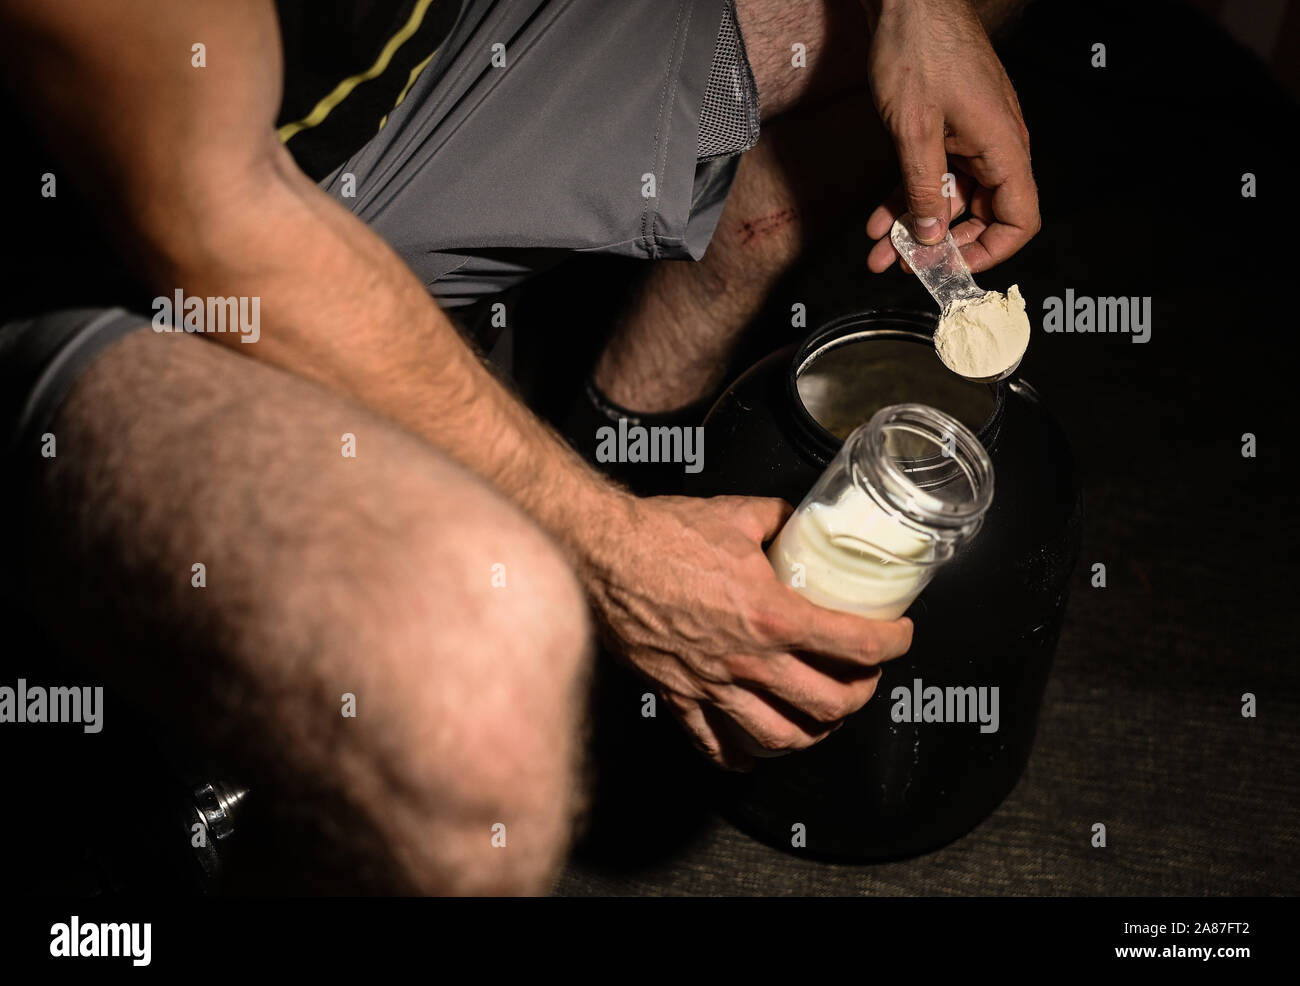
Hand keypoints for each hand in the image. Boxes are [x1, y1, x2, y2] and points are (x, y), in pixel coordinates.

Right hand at [578, 494, 912, 769]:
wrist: (602, 554)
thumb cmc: (661, 535)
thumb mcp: (739, 515)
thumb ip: (779, 521)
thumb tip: (798, 521)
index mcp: (772, 615)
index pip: (856, 645)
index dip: (892, 644)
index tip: (900, 636)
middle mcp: (748, 660)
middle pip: (829, 704)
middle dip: (861, 695)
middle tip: (865, 679)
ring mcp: (713, 685)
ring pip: (779, 737)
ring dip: (812, 733)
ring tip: (821, 719)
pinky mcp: (678, 696)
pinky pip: (715, 745)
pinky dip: (741, 757)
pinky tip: (754, 752)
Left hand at [862, 0, 1038, 273]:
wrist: (906, 1)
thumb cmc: (919, 52)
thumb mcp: (914, 132)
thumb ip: (923, 190)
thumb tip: (932, 236)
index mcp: (1003, 147)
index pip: (1019, 219)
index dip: (991, 252)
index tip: (953, 268)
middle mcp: (995, 146)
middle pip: (980, 215)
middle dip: (940, 246)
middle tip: (905, 266)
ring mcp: (971, 138)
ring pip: (947, 199)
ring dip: (914, 228)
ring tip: (878, 254)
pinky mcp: (947, 130)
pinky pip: (931, 176)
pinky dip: (906, 199)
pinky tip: (877, 222)